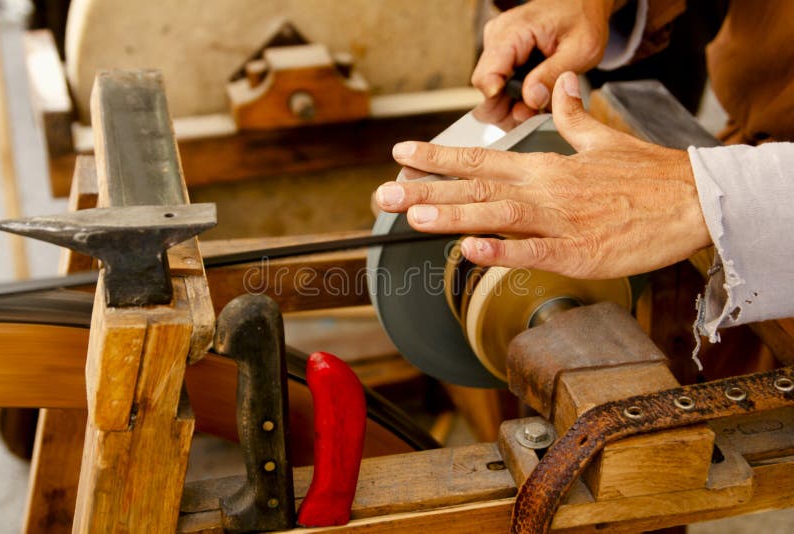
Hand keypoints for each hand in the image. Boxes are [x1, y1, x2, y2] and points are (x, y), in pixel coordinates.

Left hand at [375, 72, 711, 279]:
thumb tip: (562, 86)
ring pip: (498, 215)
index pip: (480, 158)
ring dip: (454, 215)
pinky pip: (536, 251)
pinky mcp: (580, 251)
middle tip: (384, 193)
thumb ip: (574, 117)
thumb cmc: (648, 174)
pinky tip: (472, 251)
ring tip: (413, 216)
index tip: (401, 154)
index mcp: (545, 166)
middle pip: (476, 187)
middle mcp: (544, 189)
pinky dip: (503, 251)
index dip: (438, 158)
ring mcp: (560, 220)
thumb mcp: (604, 140)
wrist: (694, 199)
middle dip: (426, 190)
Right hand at [473, 0, 613, 128]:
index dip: (499, 102)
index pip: (485, 78)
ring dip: (513, 105)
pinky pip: (500, 84)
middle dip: (509, 108)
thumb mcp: (580, 49)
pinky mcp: (502, 54)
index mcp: (512, 32)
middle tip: (536, 115)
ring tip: (539, 107)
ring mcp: (497, 45)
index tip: (523, 112)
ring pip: (492, 91)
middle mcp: (497, 37)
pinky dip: (515, 96)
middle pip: (486, 89)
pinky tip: (534, 97)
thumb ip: (553, 74)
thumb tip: (530, 98)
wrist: (582, 4)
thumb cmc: (583, 18)